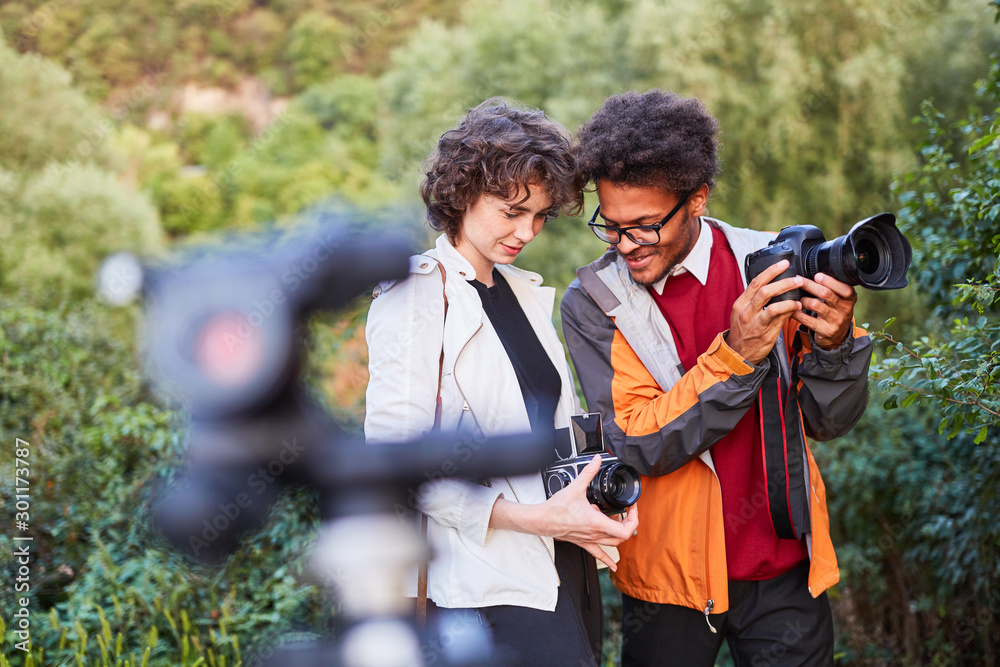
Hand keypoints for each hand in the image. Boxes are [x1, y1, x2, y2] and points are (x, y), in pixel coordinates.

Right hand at [489, 455, 639, 570]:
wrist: (542, 520)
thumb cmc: (556, 509)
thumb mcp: (576, 487)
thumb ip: (589, 472)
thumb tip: (597, 460)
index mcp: (597, 523)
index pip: (626, 529)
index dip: (634, 518)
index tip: (632, 507)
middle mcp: (595, 534)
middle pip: (622, 537)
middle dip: (629, 523)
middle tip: (628, 511)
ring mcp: (590, 540)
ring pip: (613, 544)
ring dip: (620, 535)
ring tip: (619, 523)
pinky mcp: (583, 542)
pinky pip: (598, 554)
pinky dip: (608, 559)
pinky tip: (613, 564)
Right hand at [727, 260, 803, 364]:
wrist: (738, 353)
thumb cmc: (743, 331)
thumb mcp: (743, 312)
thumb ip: (756, 300)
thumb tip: (774, 286)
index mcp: (741, 303)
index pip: (755, 282)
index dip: (771, 271)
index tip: (784, 264)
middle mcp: (746, 311)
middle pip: (764, 290)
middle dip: (783, 282)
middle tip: (797, 278)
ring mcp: (755, 323)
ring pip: (772, 304)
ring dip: (788, 295)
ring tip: (799, 291)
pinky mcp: (765, 333)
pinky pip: (779, 318)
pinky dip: (789, 309)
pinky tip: (797, 306)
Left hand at [791, 273, 857, 348]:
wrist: (837, 337)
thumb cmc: (835, 312)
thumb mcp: (840, 300)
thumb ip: (832, 288)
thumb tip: (813, 271)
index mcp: (850, 298)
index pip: (844, 288)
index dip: (830, 281)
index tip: (817, 275)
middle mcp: (845, 309)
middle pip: (826, 293)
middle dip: (809, 285)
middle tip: (798, 280)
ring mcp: (835, 321)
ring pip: (815, 305)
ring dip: (802, 299)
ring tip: (796, 297)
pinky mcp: (825, 331)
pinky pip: (807, 319)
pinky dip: (797, 312)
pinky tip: (791, 309)